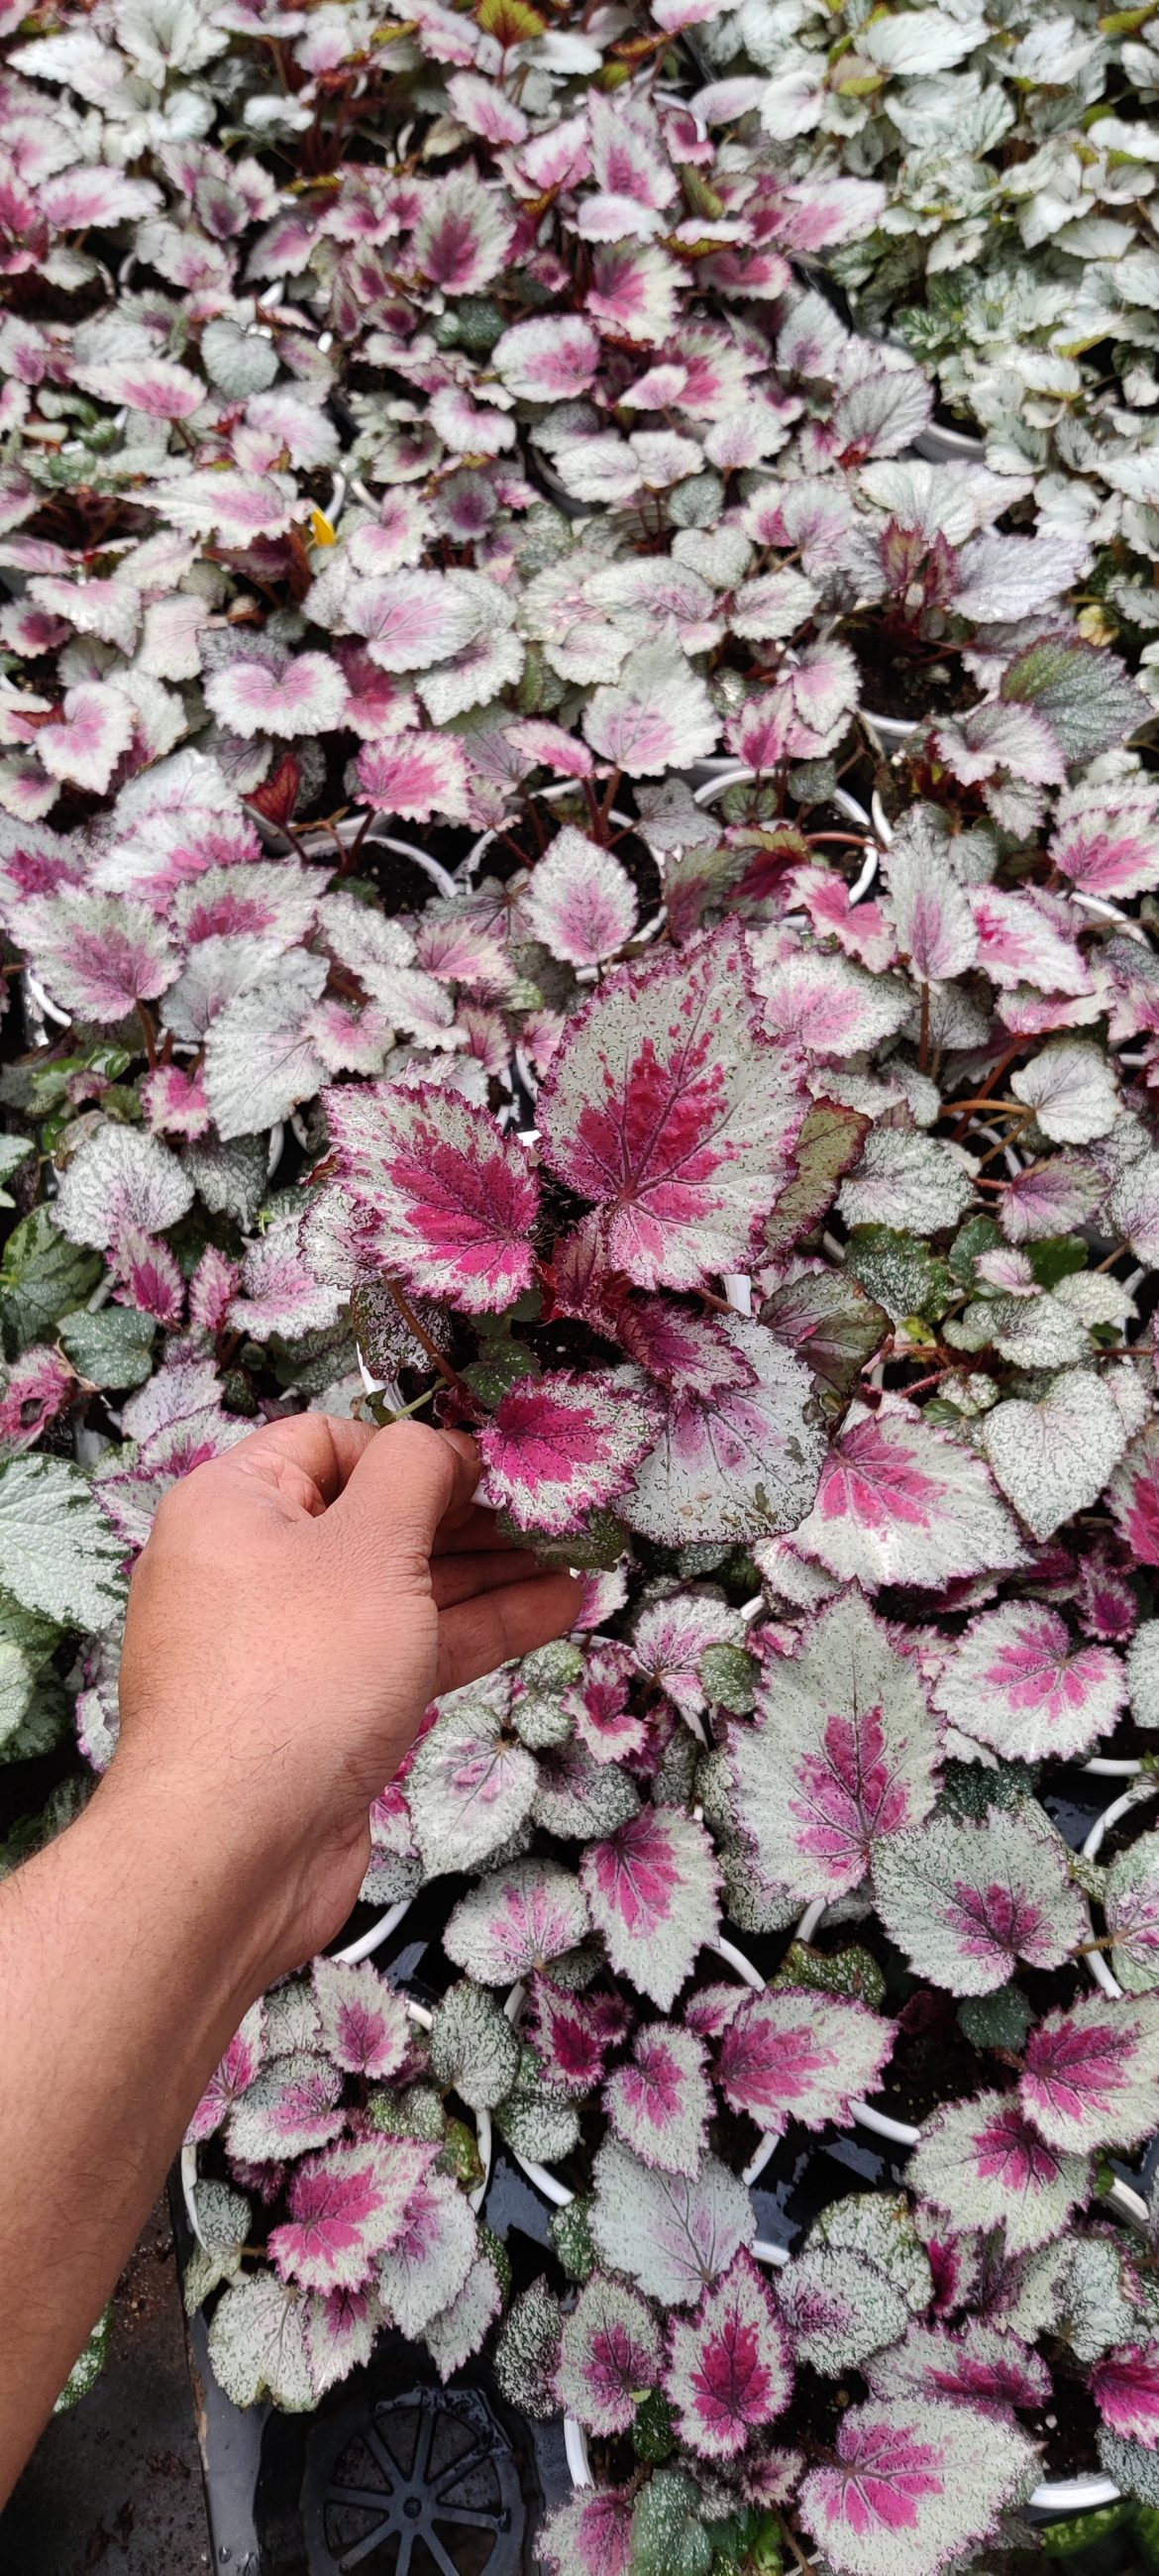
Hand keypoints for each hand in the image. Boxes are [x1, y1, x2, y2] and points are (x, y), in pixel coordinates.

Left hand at [114, 1413, 581, 1985]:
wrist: (235, 1851)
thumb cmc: (295, 1678)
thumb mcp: (370, 1545)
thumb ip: (416, 1472)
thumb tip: (446, 1446)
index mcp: (234, 1505)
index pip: (329, 1440)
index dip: (412, 1445)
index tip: (490, 1463)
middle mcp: (253, 1568)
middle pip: (376, 1517)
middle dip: (469, 1515)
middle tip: (554, 1511)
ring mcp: (292, 1646)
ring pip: (402, 1589)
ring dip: (490, 1572)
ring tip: (577, 1557)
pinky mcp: (327, 1710)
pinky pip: (407, 1650)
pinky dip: (475, 1628)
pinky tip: (552, 1610)